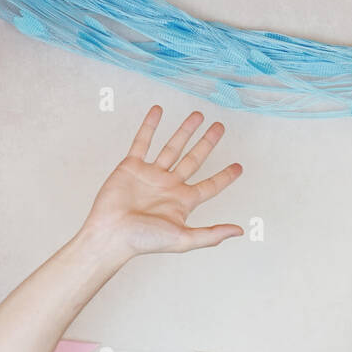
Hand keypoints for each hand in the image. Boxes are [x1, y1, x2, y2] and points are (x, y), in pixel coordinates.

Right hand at [77, 105, 242, 264]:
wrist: (112, 233)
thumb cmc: (144, 240)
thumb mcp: (183, 239)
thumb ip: (212, 235)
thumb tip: (239, 231)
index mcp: (183, 202)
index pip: (210, 186)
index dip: (225, 177)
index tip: (239, 167)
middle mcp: (169, 186)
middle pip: (194, 160)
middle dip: (207, 143)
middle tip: (219, 127)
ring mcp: (151, 174)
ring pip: (172, 147)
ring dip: (185, 131)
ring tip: (198, 115)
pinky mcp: (132, 166)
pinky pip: (143, 141)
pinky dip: (150, 126)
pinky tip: (158, 111)